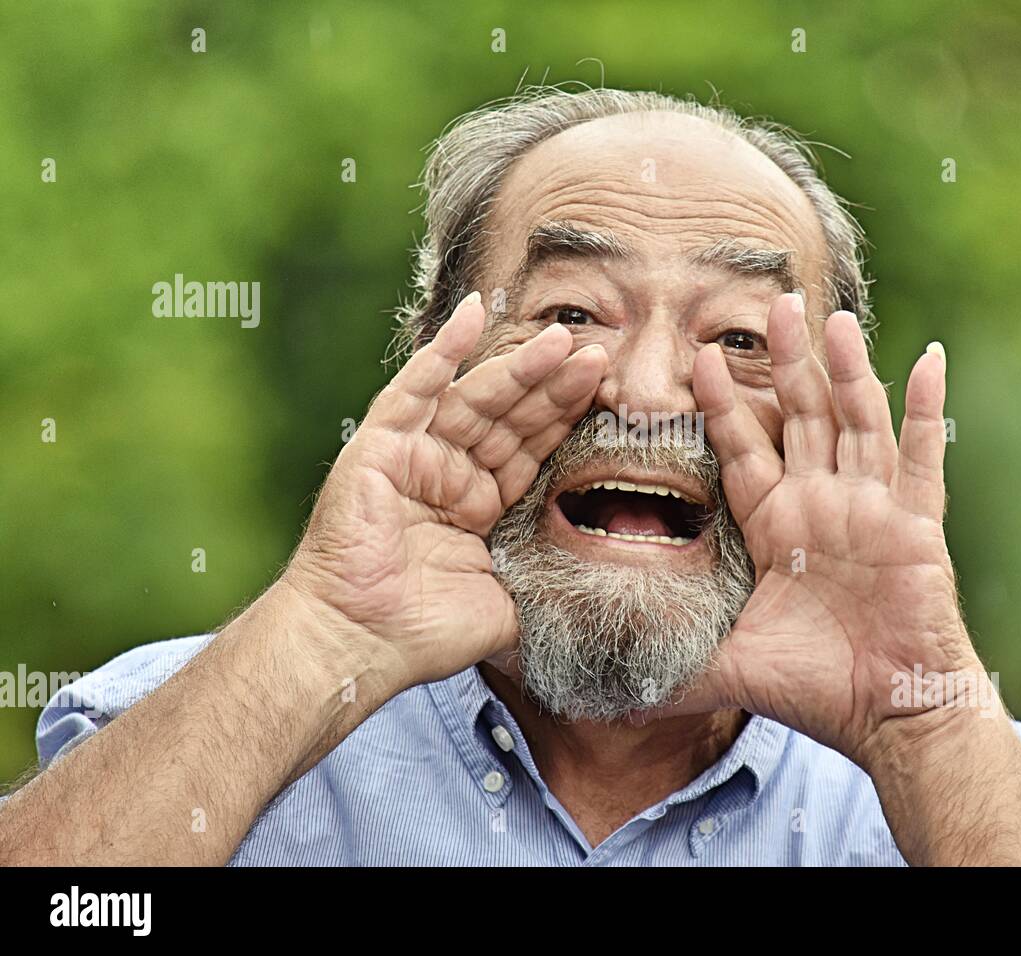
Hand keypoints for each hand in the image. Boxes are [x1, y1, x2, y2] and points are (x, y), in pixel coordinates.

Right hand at [282, 292, 606, 693]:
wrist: (360, 644)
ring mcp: (414, 457)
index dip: (568, 421)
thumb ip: (541, 577)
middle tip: (601, 356)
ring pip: (476, 398)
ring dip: (519, 367)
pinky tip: (473, 315)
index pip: (532, 451)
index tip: (609, 395)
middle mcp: (448, 474)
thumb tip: (592, 578)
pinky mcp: (379, 447)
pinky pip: (414, 390)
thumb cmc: (424, 633)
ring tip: (563, 338)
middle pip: (512, 418)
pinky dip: (442, 351)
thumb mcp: (506, 602)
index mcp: (478, 506)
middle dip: (556, 387)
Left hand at [651, 293, 985, 767]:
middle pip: (801, 416)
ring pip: (855, 420)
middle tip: (771, 304)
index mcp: (776, 524)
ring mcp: (870, 507)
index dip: (723, 404)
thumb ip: (670, 665)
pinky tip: (929, 357)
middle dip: (784, 362)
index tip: (697, 358)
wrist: (886, 713)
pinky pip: (922, 456)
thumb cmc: (812, 687)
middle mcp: (821, 503)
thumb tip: (604, 697)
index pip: (744, 449)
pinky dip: (927, 408)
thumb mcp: (726, 666)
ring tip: (829, 316)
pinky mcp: (914, 522)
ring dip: (844, 369)